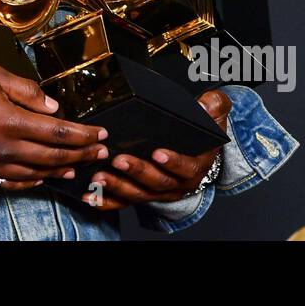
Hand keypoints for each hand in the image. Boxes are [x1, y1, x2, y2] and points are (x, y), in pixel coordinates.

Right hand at [0, 64, 109, 192]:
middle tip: (100, 152)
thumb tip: (52, 107)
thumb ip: (27, 91)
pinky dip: (33, 181)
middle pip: (53, 156)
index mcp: (11, 120)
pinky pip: (13, 182)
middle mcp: (4, 147)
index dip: (83, 135)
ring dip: (61, 170)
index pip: (58, 132)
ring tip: (78, 166)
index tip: (100, 134)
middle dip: (81, 154)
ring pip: (36, 172)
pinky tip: (43, 177)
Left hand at [81, 89, 230, 210]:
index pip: (186, 167)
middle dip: (137, 172)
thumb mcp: (213, 117)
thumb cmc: (200, 135)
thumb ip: (213, 107)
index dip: (173, 162)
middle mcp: (177, 183)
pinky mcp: (141, 194)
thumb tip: (205, 104)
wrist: (196, 155)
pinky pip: (124, 201)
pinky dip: (107, 201)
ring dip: (118, 187)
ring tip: (99, 176)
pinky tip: (90, 197)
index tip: (158, 153)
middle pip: (157, 182)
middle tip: (118, 161)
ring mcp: (158, 191)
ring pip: (138, 193)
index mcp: (195, 166)